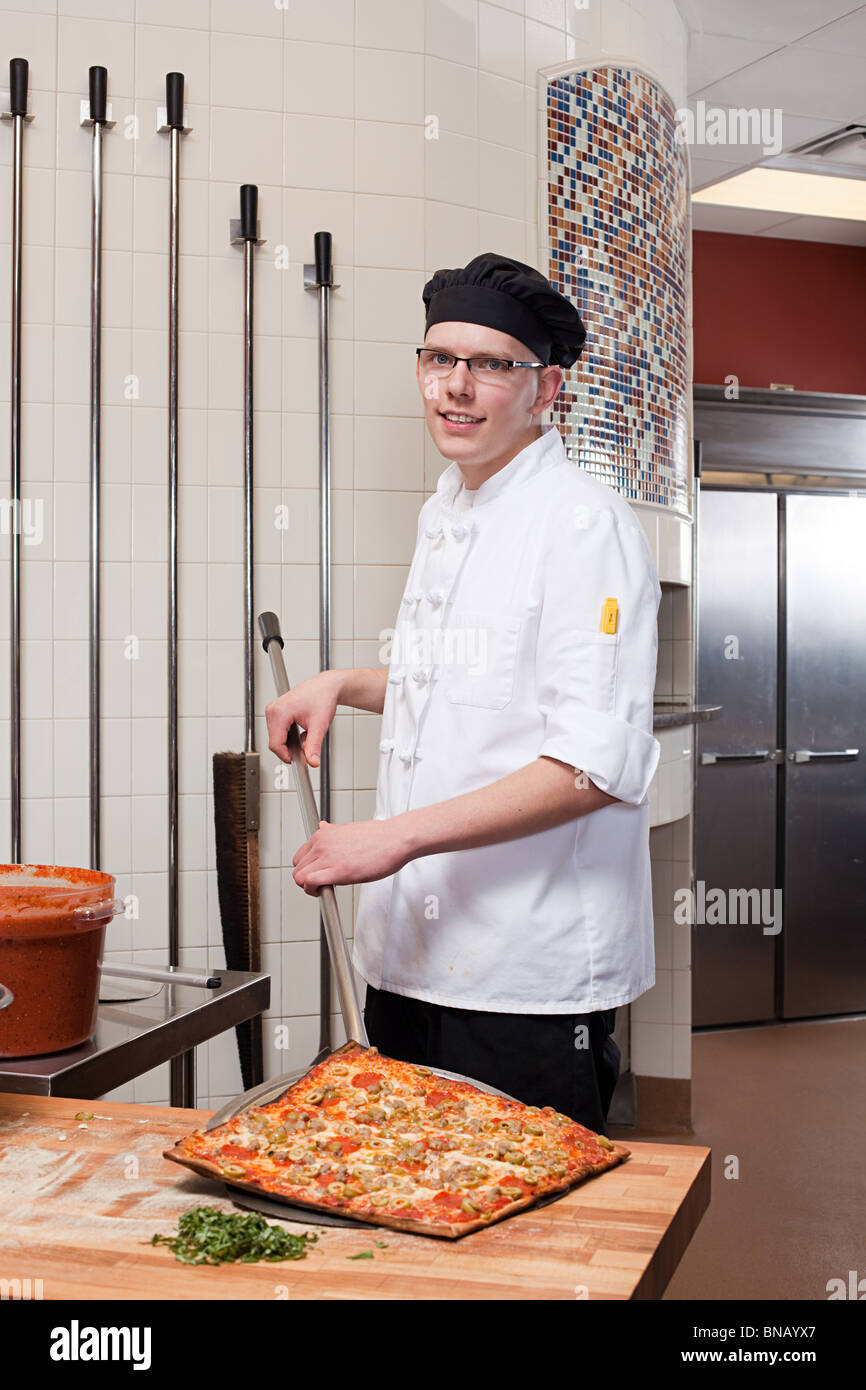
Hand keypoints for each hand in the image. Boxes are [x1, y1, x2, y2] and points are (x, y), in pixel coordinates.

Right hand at [265, 670, 341, 767]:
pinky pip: (278, 731)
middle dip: (290, 749)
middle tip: (307, 750)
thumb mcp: (319, 725)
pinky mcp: (276, 712)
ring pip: (276, 738)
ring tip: (306, 737)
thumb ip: (314, 746)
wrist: (327, 686)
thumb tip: (312, 761)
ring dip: (290, 743)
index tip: (299, 761)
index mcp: (279, 712)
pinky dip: (289, 736)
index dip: (287, 756)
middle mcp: (273, 710)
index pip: (275, 744)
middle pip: (275, 742)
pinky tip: (300, 732)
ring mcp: (273, 710)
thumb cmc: (323, 698)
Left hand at [291, 819, 410, 893]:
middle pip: (297, 867)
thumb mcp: (349, 828)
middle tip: (320, 884)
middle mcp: (322, 843)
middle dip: (306, 878)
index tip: (316, 874)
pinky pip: (309, 882)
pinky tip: (323, 892)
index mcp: (324, 833)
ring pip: (299, 876)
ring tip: (321, 889)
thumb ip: (332, 832)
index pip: (300, 855)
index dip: (306, 868)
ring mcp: (328, 856)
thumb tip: (322, 828)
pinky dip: (312, 890)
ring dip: (307, 886)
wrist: (396, 839)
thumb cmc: (380, 837)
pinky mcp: (337, 870)